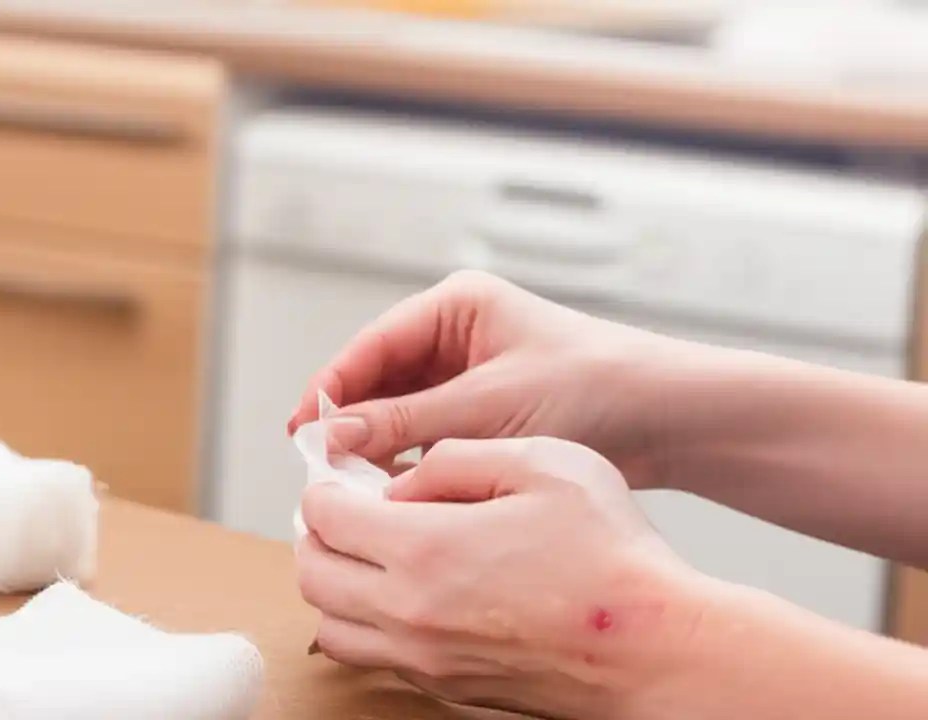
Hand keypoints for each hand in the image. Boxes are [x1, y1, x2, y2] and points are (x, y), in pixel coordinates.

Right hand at [286, 270, 704, 488]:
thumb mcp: (490, 406)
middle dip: (350, 422)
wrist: (668, 418)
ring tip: (351, 485)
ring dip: (376, 444)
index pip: (372, 345)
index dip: (330, 388)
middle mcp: (455, 334)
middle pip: (378, 379)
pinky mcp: (481, 410)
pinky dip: (407, 458)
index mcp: (456, 306)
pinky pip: (425, 432)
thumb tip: (335, 435)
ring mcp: (467, 373)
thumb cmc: (593, 389)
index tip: (300, 431)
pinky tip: (392, 489)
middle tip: (320, 468)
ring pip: (398, 410)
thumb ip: (408, 421)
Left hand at [295, 437, 708, 719]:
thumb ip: (455, 458)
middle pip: (312, 573)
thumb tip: (400, 482)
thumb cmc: (612, 556)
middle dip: (317, 533)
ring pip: (331, 624)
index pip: (324, 515)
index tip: (341, 475)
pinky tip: (405, 593)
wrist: (657, 650)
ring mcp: (424, 658)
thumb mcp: (541, 462)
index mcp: (424, 549)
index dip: (325, 485)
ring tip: (369, 553)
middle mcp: (408, 613)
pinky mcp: (444, 686)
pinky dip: (365, 623)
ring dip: (334, 583)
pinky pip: (371, 656)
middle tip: (347, 510)